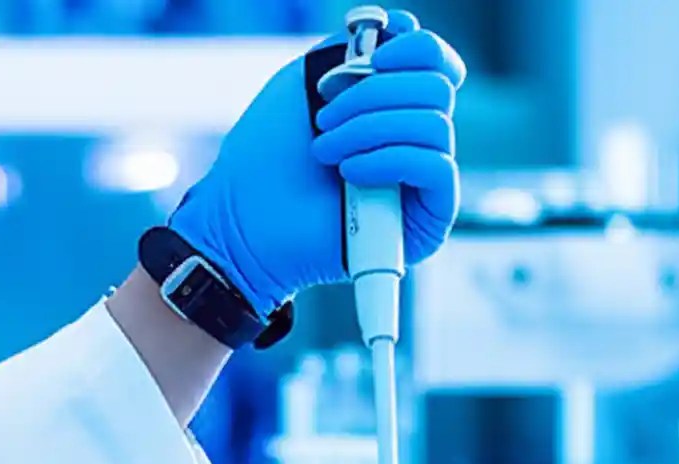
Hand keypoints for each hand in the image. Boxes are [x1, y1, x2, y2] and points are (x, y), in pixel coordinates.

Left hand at [168, 10, 465, 317]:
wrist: (242, 221)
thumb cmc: (265, 156)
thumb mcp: (304, 82)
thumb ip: (352, 50)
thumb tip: (407, 28)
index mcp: (391, 104)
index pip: (435, 62)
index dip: (413, 48)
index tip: (370, 56)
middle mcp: (413, 139)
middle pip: (437, 87)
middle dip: (373, 95)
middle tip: (323, 119)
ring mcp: (421, 181)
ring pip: (436, 125)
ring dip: (368, 131)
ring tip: (323, 152)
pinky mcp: (426, 219)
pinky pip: (436, 168)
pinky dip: (388, 161)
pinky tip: (349, 174)